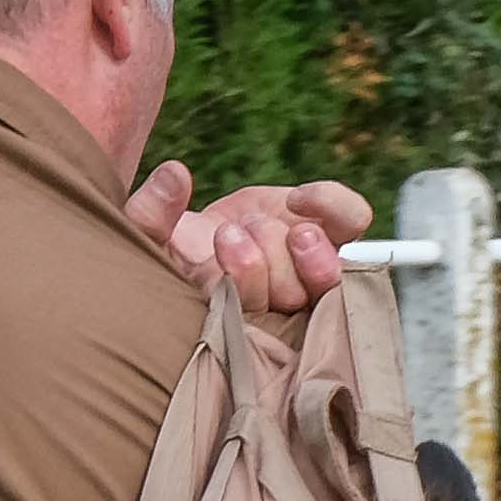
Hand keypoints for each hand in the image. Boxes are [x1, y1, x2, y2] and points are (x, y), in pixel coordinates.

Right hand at [123, 164, 373, 317]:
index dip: (247, 282)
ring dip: (290, 243)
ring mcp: (310, 273)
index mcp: (238, 321)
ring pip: (325, 272)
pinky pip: (351, 221)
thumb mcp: (149, 237)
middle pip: (291, 295)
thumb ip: (149, 217)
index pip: (257, 324)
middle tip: (232, 235)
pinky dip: (329, 204)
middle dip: (260, 259)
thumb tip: (174, 176)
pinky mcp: (327, 232)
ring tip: (257, 224)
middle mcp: (281, 307)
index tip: (225, 241)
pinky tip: (296, 199)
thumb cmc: (174, 250)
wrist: (206, 237)